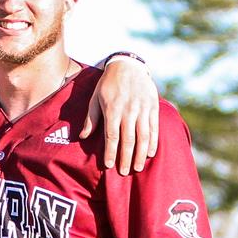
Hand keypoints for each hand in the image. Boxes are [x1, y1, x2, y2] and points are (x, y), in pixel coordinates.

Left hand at [83, 55, 160, 174]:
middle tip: (124, 172)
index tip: (109, 166)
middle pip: (128, 139)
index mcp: (112, 109)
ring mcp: (142, 108)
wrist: (128, 65)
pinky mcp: (152, 106)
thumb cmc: (108, 84)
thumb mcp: (95, 99)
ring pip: (143, 135)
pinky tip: (150, 153)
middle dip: (126, 157)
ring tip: (137, 168)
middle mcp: (128, 110)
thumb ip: (91, 119)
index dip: (111, 152)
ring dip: (140, 154)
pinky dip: (153, 141)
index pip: (112, 136)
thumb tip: (83, 137)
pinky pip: (154, 127)